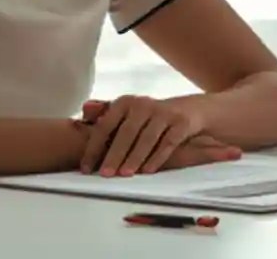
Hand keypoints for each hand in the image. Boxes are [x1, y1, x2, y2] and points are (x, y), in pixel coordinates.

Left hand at [80, 95, 235, 176]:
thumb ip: (106, 112)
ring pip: (146, 138)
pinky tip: (148, 171)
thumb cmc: (152, 117)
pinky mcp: (181, 122)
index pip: (105, 126)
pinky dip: (157, 157)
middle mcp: (143, 104)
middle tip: (105, 174)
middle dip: (114, 155)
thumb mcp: (130, 113)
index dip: (94, 147)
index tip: (86, 168)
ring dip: (134, 158)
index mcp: (125, 102)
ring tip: (124, 175)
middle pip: (126, 132)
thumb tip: (84, 110)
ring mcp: (164, 112)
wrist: (192, 110)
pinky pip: (168, 142)